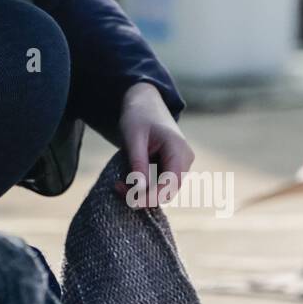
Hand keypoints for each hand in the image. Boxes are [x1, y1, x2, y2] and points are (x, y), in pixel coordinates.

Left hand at [112, 82, 194, 207]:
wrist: (145, 102)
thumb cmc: (138, 115)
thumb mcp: (133, 138)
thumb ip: (137, 163)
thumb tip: (140, 190)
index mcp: (178, 150)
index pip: (170, 184)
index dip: (151, 197)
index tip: (130, 202)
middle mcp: (185, 160)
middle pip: (168, 191)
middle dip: (143, 195)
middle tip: (117, 187)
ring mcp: (181, 164)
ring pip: (163, 190)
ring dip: (142, 191)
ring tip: (120, 182)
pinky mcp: (173, 166)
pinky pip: (160, 183)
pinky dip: (145, 185)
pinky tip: (129, 178)